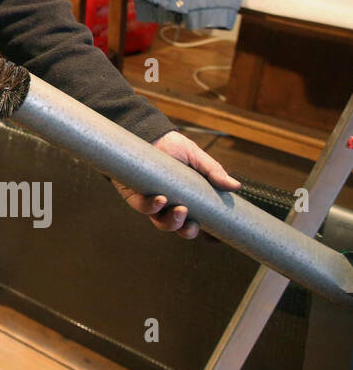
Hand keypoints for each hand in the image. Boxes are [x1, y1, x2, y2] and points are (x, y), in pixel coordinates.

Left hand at [110, 130, 240, 238]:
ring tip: (180, 209)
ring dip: (172, 222)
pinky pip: (142, 207)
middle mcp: (171, 204)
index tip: (216, 238)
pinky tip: (160, 199)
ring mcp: (153, 201)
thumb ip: (213, 171)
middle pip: (180, 228)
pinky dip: (152, 207)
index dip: (208, 234)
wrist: (147, 132)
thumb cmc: (172, 145)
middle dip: (188, 231)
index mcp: (189, 199)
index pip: (200, 222)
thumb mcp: (196, 157)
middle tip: (193, 224)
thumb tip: (235, 186)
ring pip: (162, 223)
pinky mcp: (135, 195)